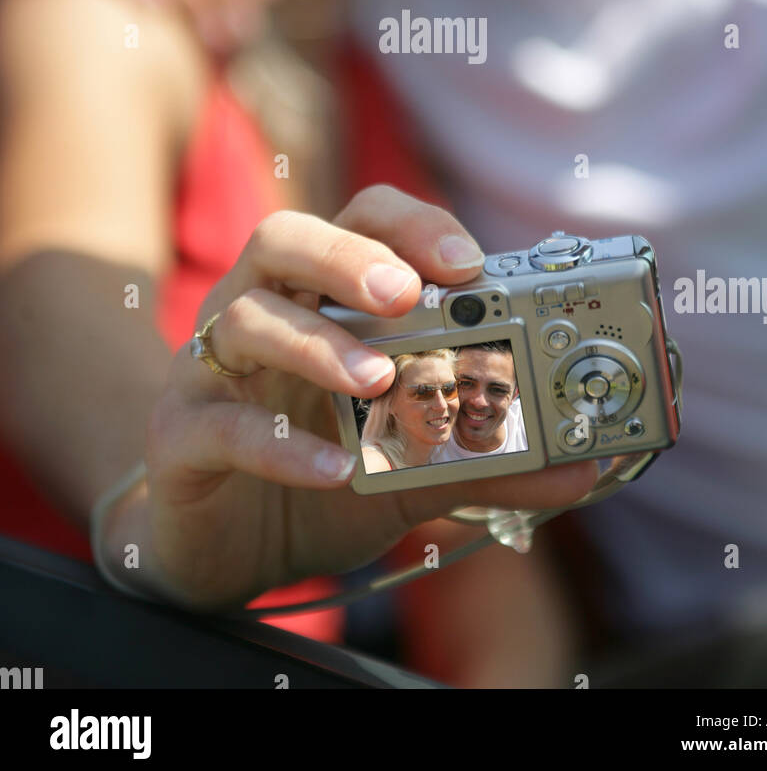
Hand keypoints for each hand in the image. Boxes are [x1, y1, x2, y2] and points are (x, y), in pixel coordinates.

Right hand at [97, 187, 598, 610]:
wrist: (228, 552)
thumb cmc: (319, 478)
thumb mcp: (414, 469)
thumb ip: (488, 461)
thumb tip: (582, 468)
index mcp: (320, 296)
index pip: (361, 218)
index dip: (413, 226)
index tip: (471, 262)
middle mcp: (260, 311)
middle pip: (283, 239)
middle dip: (346, 255)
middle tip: (407, 292)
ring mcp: (211, 369)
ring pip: (245, 319)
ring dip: (317, 343)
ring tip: (379, 379)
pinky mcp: (179, 435)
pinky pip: (218, 422)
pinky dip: (277, 440)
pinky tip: (330, 468)